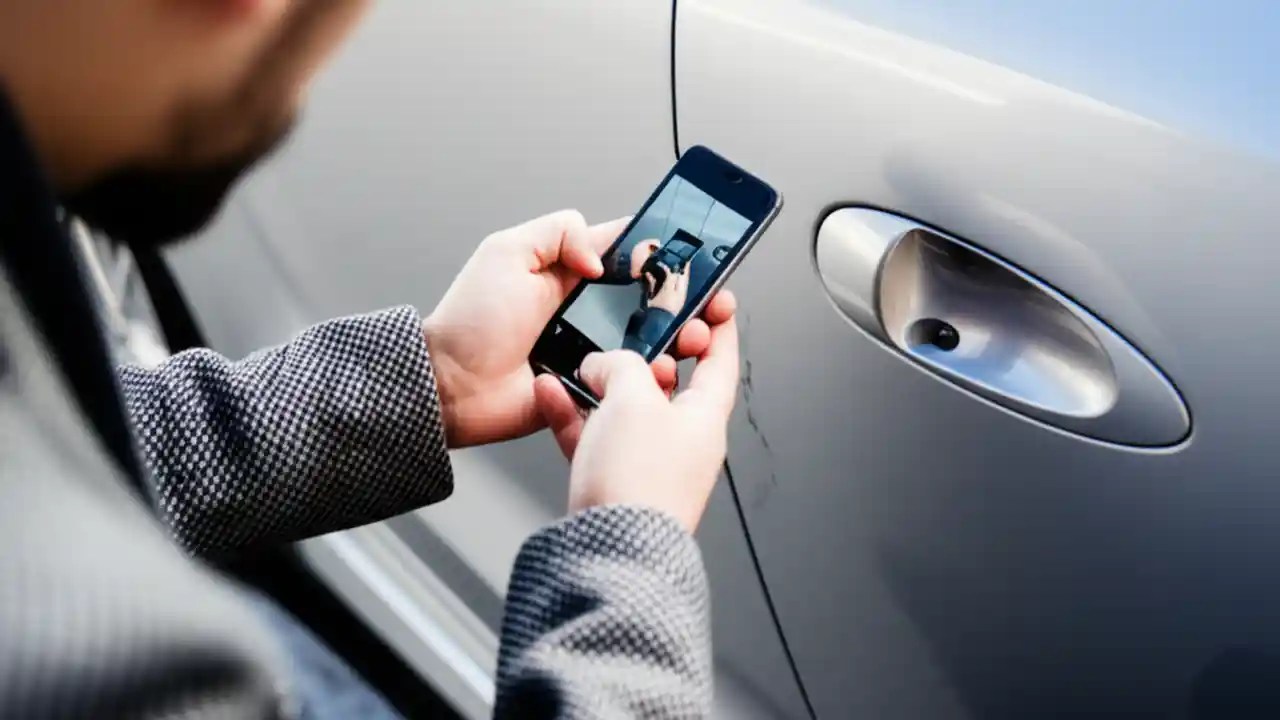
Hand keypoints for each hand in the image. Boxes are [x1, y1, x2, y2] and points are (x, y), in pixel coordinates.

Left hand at [424, 210, 735, 448]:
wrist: (452, 388)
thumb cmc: (469, 323)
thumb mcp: (506, 253)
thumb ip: (557, 232)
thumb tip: (602, 254)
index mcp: (567, 274)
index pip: (626, 253)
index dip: (658, 251)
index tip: (689, 252)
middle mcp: (583, 311)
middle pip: (647, 300)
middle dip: (679, 300)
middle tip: (702, 303)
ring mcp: (589, 351)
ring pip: (646, 342)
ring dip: (671, 340)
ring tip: (689, 337)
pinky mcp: (589, 389)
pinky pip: (627, 383)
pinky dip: (645, 379)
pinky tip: (660, 372)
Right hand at [532, 316, 739, 532]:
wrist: (611, 550)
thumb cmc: (639, 483)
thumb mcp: (633, 398)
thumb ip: (620, 365)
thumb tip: (604, 364)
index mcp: (705, 418)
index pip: (720, 361)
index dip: (717, 327)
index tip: (714, 302)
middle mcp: (682, 441)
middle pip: (667, 383)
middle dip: (643, 356)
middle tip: (626, 337)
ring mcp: (647, 463)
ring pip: (624, 409)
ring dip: (601, 384)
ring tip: (580, 365)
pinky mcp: (613, 482)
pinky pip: (593, 436)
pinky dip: (573, 413)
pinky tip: (551, 395)